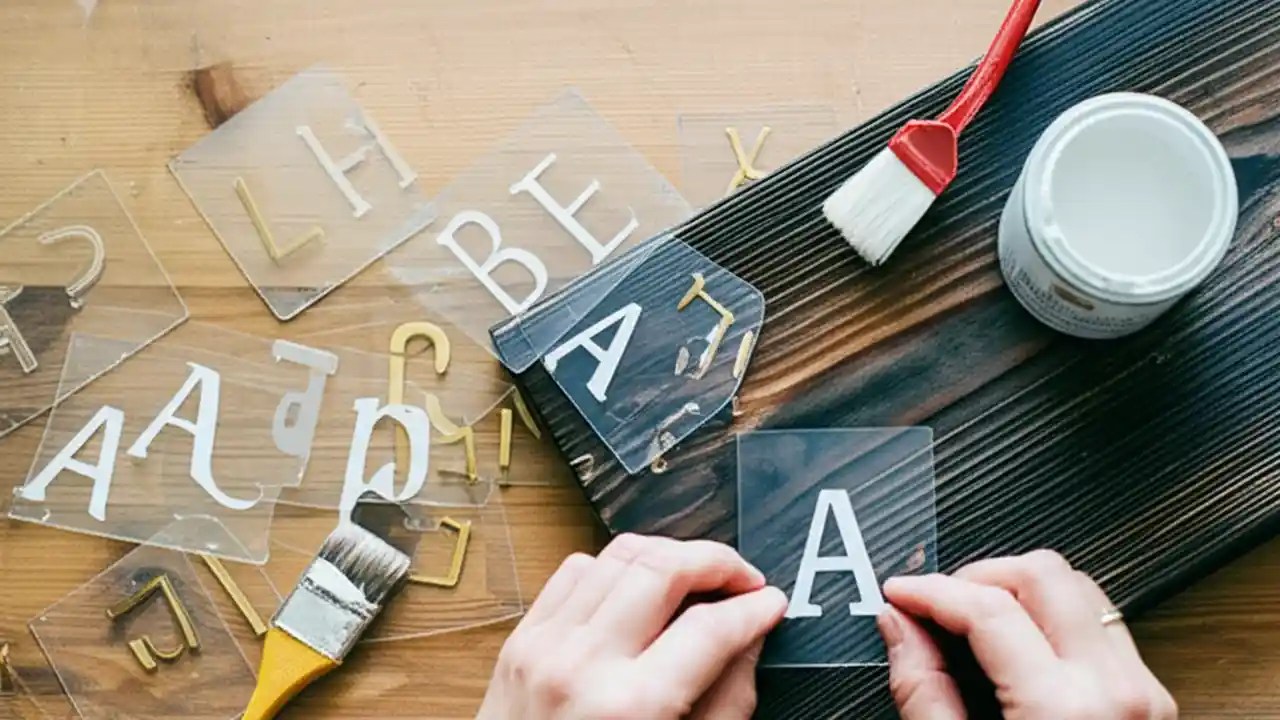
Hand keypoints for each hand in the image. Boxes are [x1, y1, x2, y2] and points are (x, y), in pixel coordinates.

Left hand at [479, 534, 786, 719]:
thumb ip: (728, 700)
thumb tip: (750, 636)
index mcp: (632, 709)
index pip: (710, 628)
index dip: (753, 608)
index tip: (771, 604)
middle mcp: (585, 666)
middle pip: (663, 569)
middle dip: (716, 562)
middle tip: (742, 578)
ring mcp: (546, 645)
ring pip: (620, 555)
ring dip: (669, 555)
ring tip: (696, 577)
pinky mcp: (522, 638)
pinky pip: (576, 569)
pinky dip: (615, 567)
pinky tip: (637, 590)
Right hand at [878, 550, 1177, 719]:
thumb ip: (924, 692)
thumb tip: (900, 628)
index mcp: (1064, 712)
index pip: (988, 607)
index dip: (931, 591)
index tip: (899, 594)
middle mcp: (1117, 692)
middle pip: (1045, 574)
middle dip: (979, 575)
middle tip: (936, 602)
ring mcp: (1144, 695)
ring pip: (1079, 589)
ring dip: (1019, 592)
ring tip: (972, 622)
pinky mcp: (1152, 703)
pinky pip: (1098, 625)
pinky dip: (1050, 619)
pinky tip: (1014, 648)